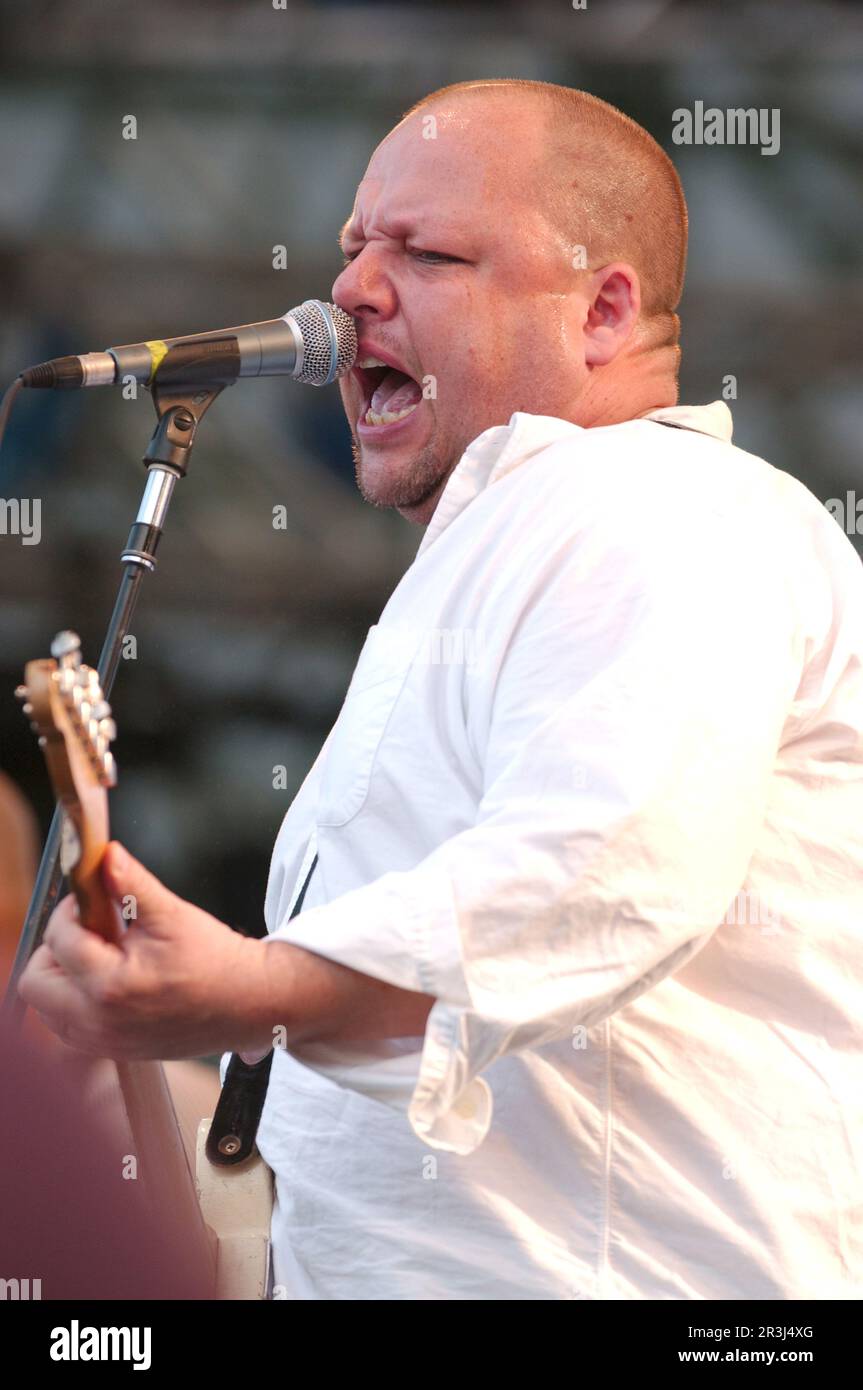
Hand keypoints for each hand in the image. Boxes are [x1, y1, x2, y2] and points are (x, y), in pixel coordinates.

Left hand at [17, 842, 269, 1060]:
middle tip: (88, 933)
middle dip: (55, 950)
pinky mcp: (113, 1052)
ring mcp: (105, 1043)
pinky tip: (108, 982)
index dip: (70, 911)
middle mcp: (100, 1021)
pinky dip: (74, 1002)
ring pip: (46, 1009)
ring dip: (61, 978)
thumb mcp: (172, 914)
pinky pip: (68, 1028)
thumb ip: (132, 883)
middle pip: (35, 984)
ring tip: (101, 957)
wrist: (248, 1004)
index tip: (91, 901)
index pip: (59, 940)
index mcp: (112, 985)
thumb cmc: (216, 960)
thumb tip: (105, 854)